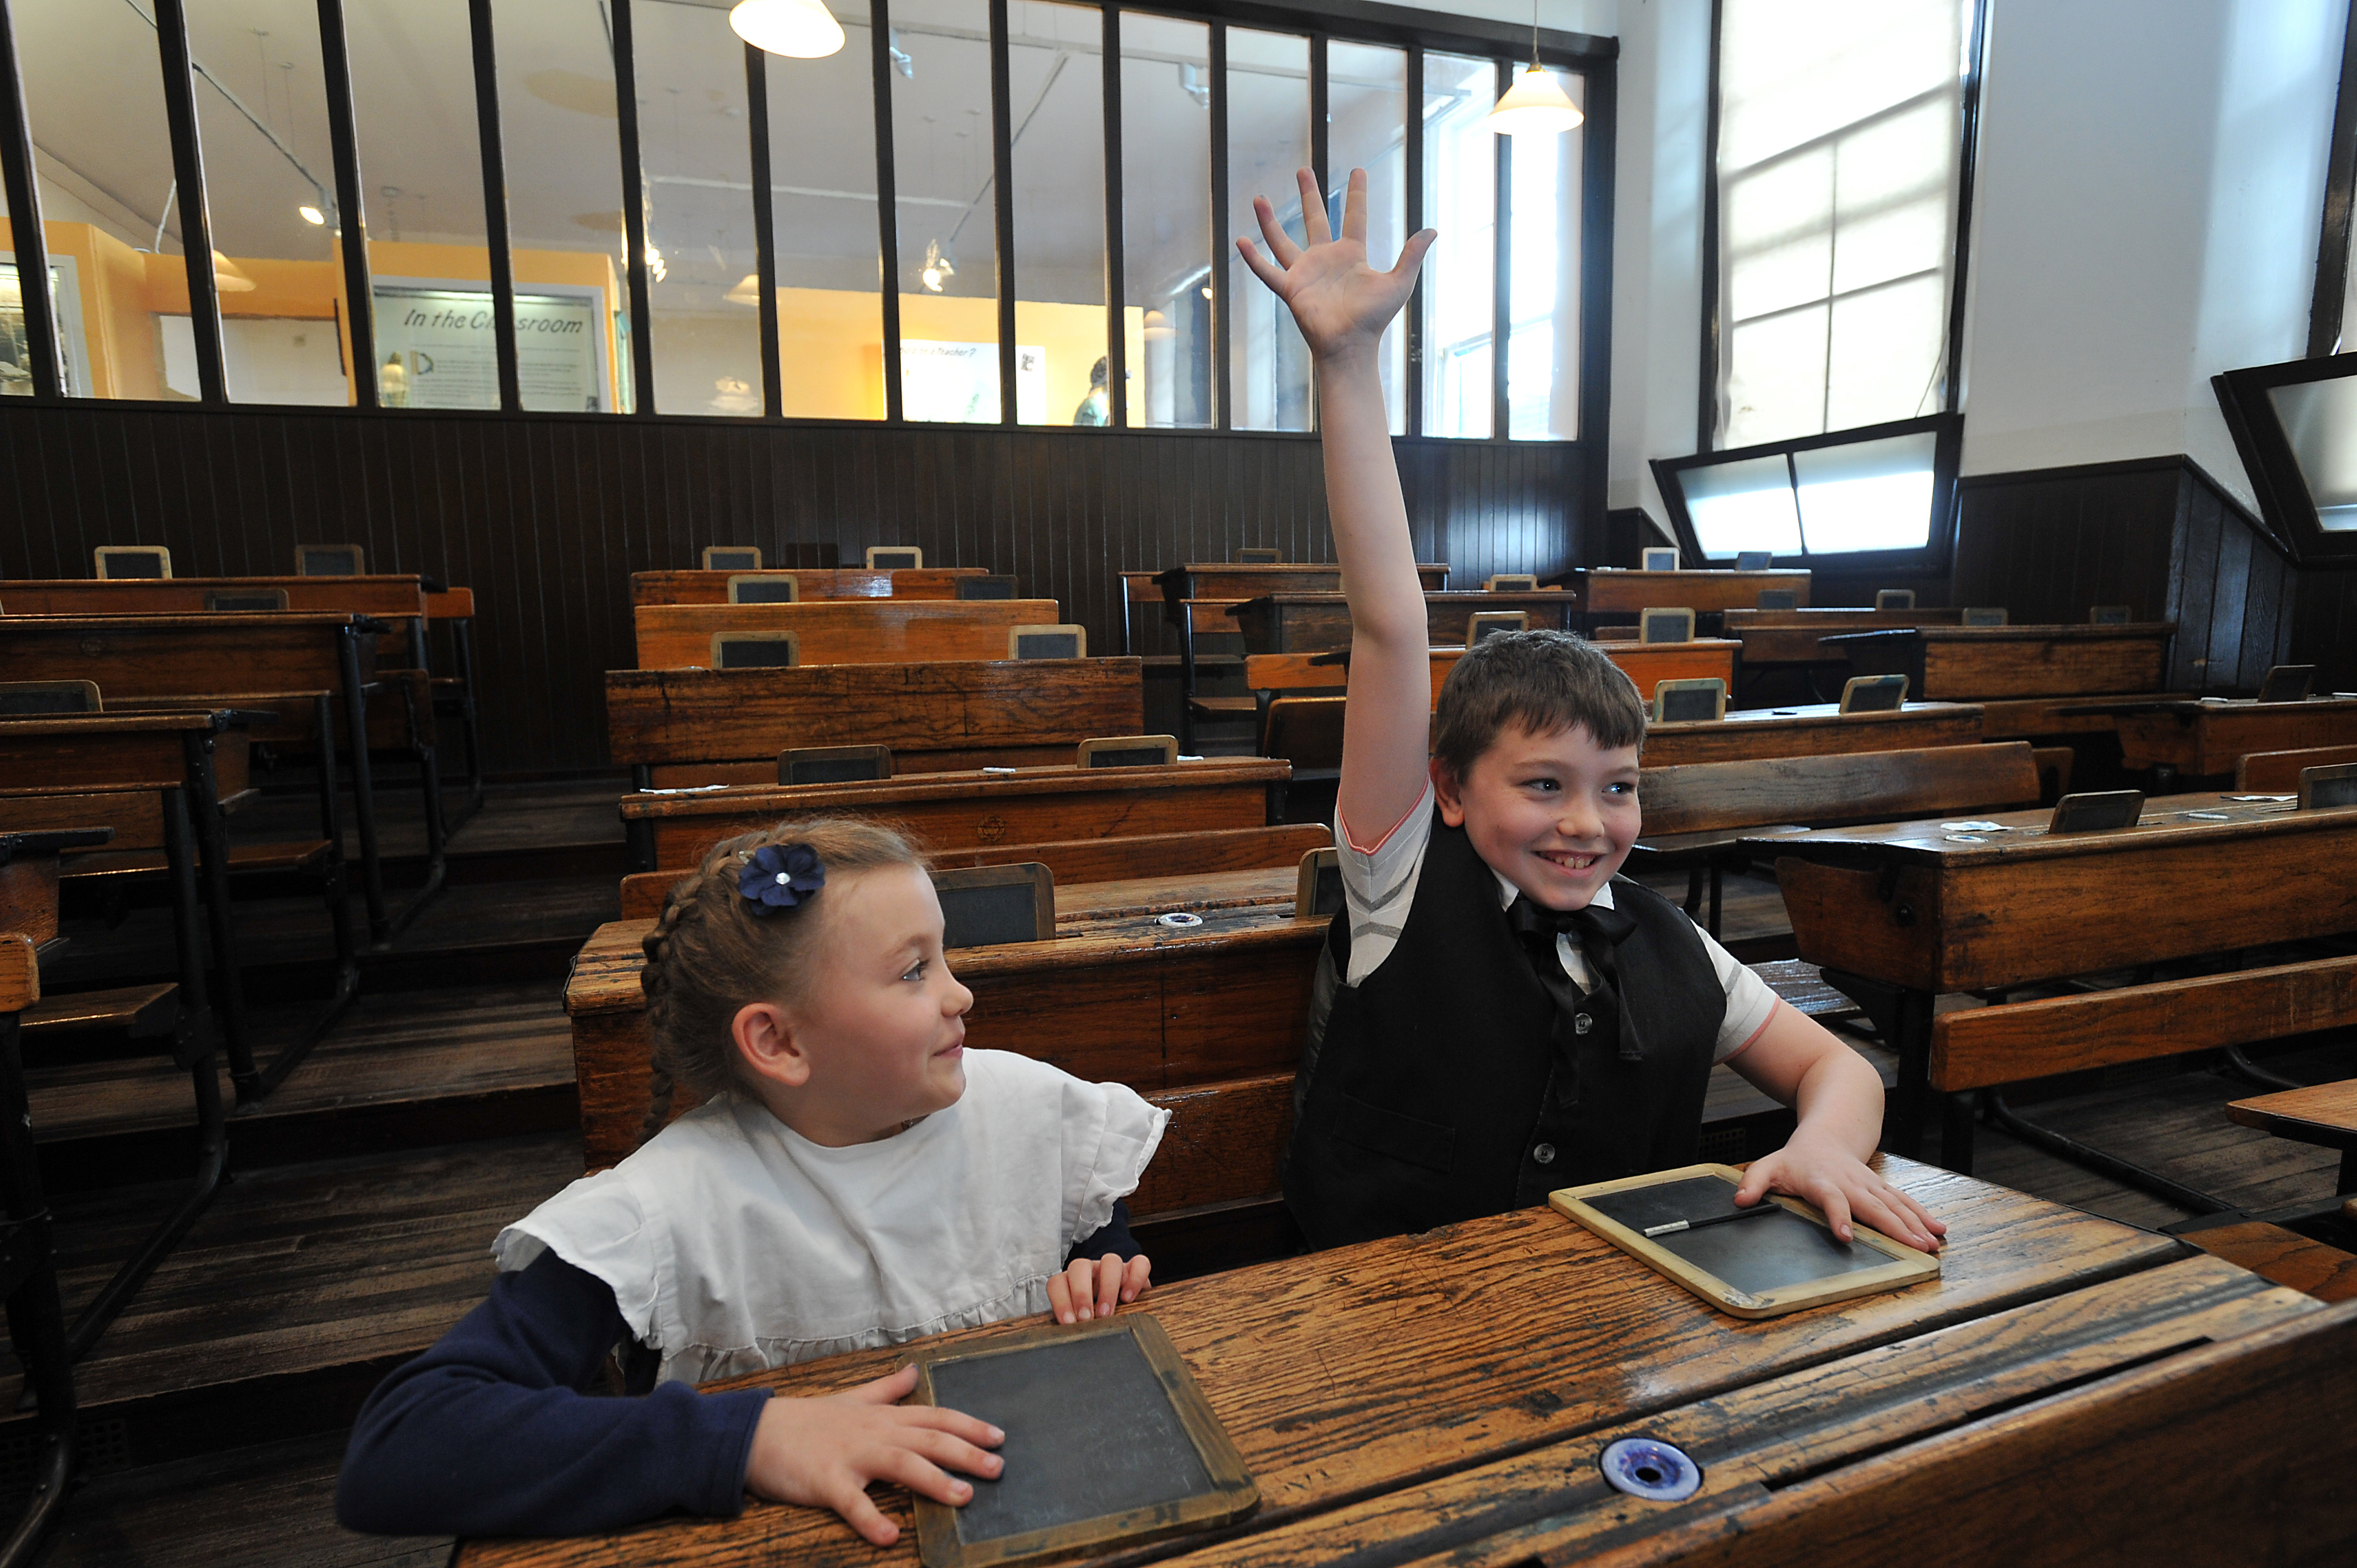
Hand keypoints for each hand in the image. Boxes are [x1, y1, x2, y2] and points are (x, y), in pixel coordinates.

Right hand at [743, 1363, 1003, 1545]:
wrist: (756, 1433)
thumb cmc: (807, 1421)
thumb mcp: (851, 1399)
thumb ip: (886, 1389)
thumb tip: (914, 1371)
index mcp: (882, 1417)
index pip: (935, 1416)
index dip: (969, 1425)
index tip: (999, 1436)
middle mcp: (873, 1433)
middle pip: (928, 1439)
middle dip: (967, 1453)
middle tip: (998, 1468)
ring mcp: (850, 1456)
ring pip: (901, 1464)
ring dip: (934, 1481)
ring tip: (963, 1498)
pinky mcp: (826, 1481)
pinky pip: (852, 1502)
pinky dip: (871, 1519)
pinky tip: (890, 1536)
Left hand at [1044, 1251, 1151, 1323]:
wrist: (1121, 1307)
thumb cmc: (1095, 1317)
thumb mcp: (1081, 1321)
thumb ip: (1073, 1325)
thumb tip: (1068, 1340)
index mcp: (1070, 1281)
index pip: (1057, 1282)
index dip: (1060, 1301)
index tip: (1069, 1322)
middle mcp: (1090, 1270)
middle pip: (1079, 1266)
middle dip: (1081, 1293)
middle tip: (1087, 1318)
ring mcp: (1113, 1267)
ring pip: (1110, 1261)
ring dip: (1108, 1287)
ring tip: (1107, 1314)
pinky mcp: (1134, 1269)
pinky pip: (1140, 1263)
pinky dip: (1135, 1279)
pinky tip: (1130, 1298)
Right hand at [1235, 167, 1435, 362]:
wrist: (1351, 345)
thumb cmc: (1375, 319)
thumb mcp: (1399, 283)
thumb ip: (1412, 255)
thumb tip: (1432, 230)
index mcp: (1351, 254)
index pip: (1355, 216)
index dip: (1357, 193)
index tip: (1358, 170)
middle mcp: (1326, 259)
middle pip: (1315, 219)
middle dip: (1309, 194)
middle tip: (1303, 170)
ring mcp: (1305, 273)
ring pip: (1283, 240)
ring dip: (1270, 220)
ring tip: (1260, 198)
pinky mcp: (1291, 289)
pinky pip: (1267, 271)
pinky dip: (1254, 258)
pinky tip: (1241, 241)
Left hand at [1734, 1137, 1946, 1252]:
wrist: (1828, 1132)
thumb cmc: (1796, 1158)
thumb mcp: (1769, 1166)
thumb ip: (1753, 1182)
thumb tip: (1739, 1200)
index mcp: (1822, 1181)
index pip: (1831, 1200)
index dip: (1838, 1216)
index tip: (1846, 1236)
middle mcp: (1851, 1183)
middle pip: (1874, 1207)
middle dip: (1896, 1228)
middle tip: (1915, 1249)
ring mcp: (1870, 1185)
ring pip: (1895, 1205)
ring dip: (1915, 1225)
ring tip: (1931, 1245)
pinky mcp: (1882, 1187)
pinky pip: (1904, 1202)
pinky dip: (1923, 1216)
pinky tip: (1938, 1231)